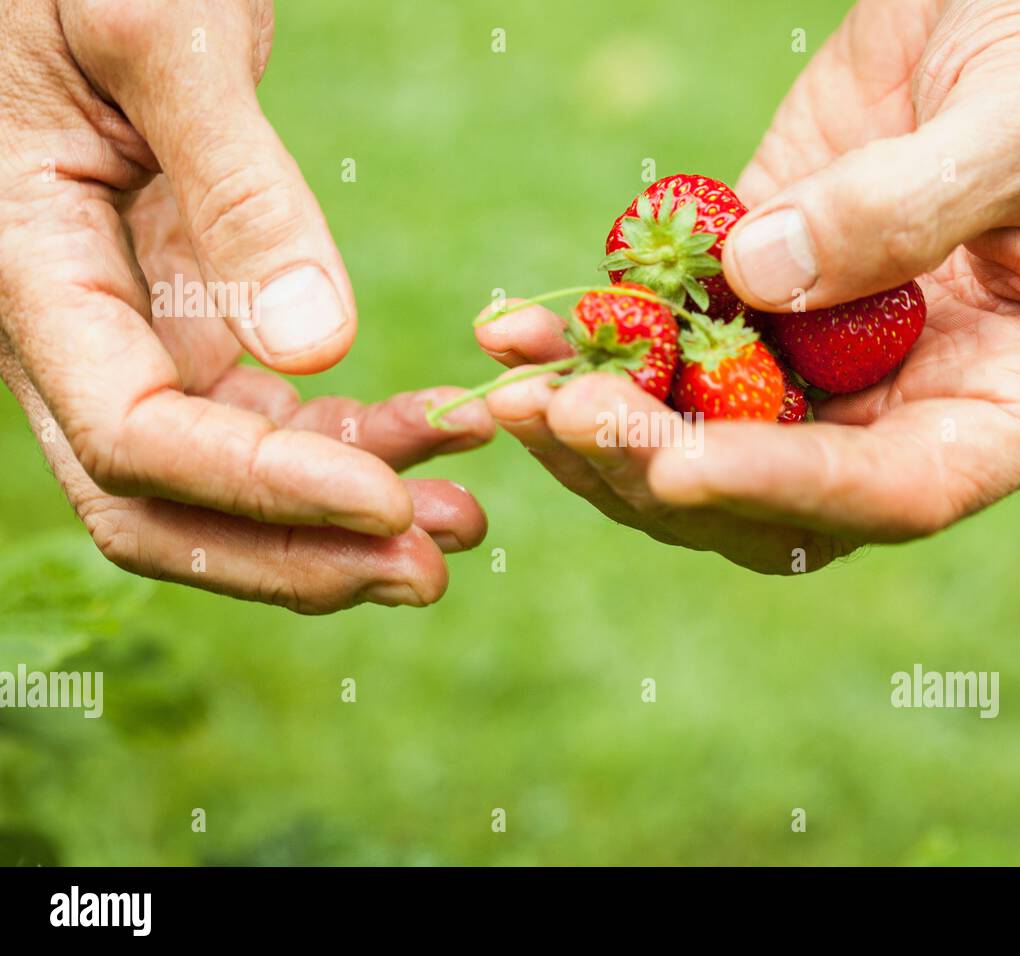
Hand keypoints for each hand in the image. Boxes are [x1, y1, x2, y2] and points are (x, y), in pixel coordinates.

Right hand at [0, 0, 493, 611]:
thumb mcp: (163, 38)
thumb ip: (234, 185)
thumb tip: (313, 347)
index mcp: (29, 271)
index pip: (132, 437)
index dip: (259, 492)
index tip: (390, 504)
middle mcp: (71, 329)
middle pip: (162, 505)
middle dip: (297, 557)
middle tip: (430, 571)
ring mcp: (135, 335)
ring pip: (224, 482)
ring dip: (340, 525)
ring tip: (465, 526)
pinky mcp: (196, 321)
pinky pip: (268, 418)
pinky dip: (355, 447)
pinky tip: (440, 439)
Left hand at [474, 0, 1019, 572]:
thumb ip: (912, 206)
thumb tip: (763, 283)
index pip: (900, 488)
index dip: (789, 487)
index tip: (682, 469)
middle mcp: (920, 406)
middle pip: (778, 494)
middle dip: (662, 468)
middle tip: (563, 417)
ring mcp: (833, 359)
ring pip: (704, 439)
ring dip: (603, 425)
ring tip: (511, 387)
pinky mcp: (761, 293)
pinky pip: (669, 343)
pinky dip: (594, 344)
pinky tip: (513, 332)